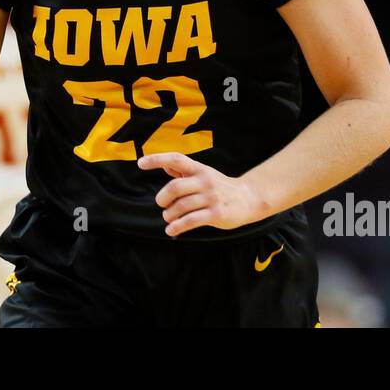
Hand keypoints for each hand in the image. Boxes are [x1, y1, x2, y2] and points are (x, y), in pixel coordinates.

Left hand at [139, 152, 269, 236]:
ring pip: (181, 206)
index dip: (157, 159)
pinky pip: (191, 221)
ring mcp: (211, 198)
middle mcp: (205, 181)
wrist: (249, 198)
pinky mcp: (216, 214)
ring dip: (169, 215)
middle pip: (175, 187)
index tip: (140, 163)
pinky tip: (172, 230)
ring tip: (169, 218)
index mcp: (199, 169)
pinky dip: (177, 226)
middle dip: (163, 198)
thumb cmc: (221, 187)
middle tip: (162, 204)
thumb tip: (165, 164)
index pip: (177, 159)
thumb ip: (184, 170)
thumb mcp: (204, 174)